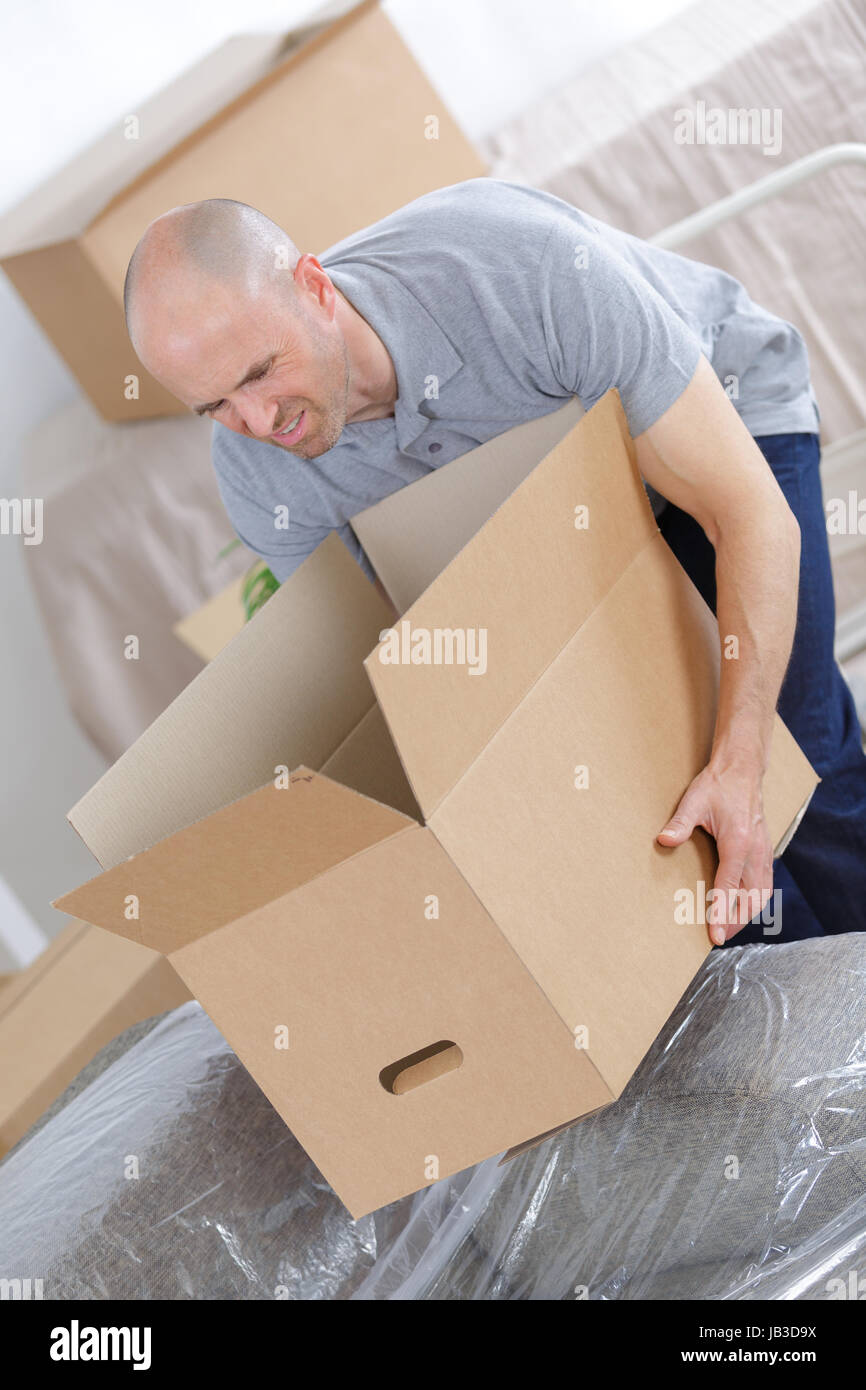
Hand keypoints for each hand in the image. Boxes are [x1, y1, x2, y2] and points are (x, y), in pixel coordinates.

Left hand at [656, 755, 773, 946]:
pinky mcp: (764, 851)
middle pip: (751, 898)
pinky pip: (764, 883)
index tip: (715, 935)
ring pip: (761, 893)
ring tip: (728, 927)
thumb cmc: (718, 785)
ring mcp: (763, 852)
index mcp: (738, 842)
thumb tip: (664, 840)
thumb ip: (680, 823)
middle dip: (736, 921)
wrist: (743, 769)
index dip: (721, 913)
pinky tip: (741, 906)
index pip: (729, 887)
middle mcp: (755, 851)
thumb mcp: (694, 801)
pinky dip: (754, 900)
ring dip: (747, 913)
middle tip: (718, 937)